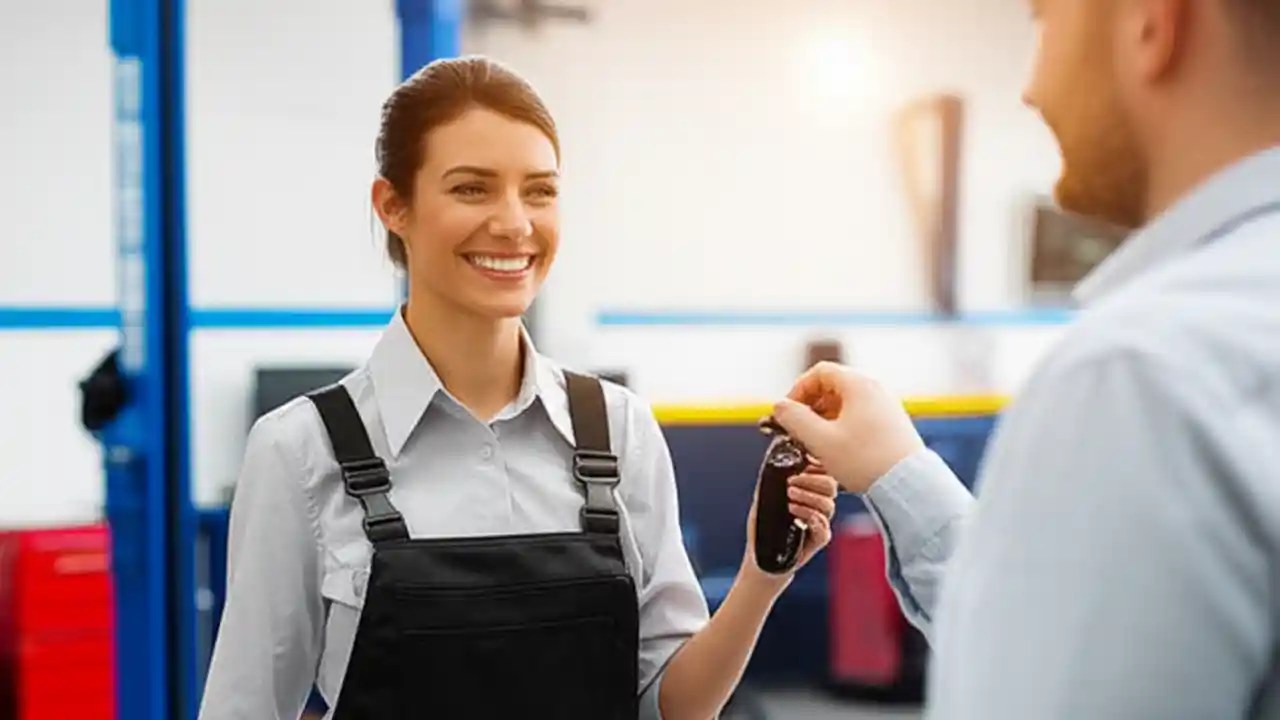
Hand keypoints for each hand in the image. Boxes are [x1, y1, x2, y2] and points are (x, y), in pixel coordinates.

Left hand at [740, 464, 837, 591]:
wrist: (761, 559)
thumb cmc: (763, 529)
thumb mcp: (763, 500)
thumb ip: (769, 481)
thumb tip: (770, 457)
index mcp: (809, 493)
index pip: (823, 474)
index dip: (816, 467)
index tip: (801, 465)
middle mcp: (817, 506)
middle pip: (830, 487)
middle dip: (812, 481)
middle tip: (791, 483)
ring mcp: (820, 524)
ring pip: (828, 505)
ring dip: (808, 498)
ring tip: (789, 500)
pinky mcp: (818, 541)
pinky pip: (824, 529)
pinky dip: (813, 519)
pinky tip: (796, 516)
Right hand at [771, 361, 923, 493]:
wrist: (908, 485)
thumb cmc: (866, 461)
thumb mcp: (820, 440)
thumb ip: (794, 419)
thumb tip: (779, 406)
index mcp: (859, 385)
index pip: (819, 372)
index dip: (798, 390)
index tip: (789, 412)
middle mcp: (876, 389)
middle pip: (833, 386)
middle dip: (811, 406)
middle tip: (800, 429)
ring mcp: (887, 406)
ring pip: (847, 402)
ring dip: (826, 418)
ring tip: (817, 443)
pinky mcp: (893, 423)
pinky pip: (861, 415)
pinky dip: (843, 426)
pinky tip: (838, 449)